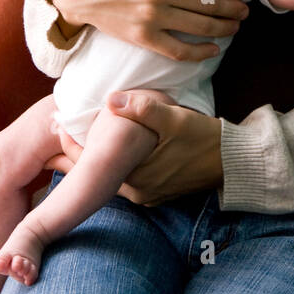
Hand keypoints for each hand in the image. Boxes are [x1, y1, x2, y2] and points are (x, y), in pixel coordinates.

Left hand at [46, 91, 222, 205]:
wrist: (236, 162)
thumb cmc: (205, 139)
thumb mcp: (174, 118)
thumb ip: (142, 109)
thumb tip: (111, 100)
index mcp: (135, 177)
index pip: (90, 163)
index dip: (71, 143)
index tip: (57, 124)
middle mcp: (137, 191)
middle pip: (98, 171)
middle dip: (80, 151)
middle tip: (61, 130)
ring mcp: (149, 194)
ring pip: (114, 174)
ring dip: (100, 158)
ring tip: (83, 138)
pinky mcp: (160, 191)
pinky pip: (130, 177)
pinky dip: (119, 163)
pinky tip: (115, 149)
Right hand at [48, 0, 250, 60]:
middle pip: (211, 4)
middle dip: (234, 9)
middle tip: (244, 11)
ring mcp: (153, 17)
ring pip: (201, 27)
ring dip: (224, 29)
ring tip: (234, 26)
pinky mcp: (143, 37)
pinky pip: (179, 51)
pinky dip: (200, 53)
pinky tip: (213, 50)